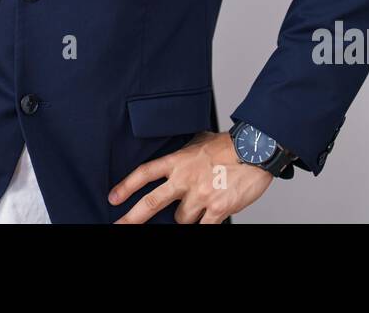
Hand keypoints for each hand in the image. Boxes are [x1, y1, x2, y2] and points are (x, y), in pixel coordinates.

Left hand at [108, 130, 274, 223]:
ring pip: (182, 220)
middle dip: (132, 217)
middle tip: (120, 225)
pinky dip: (203, 224)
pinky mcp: (216, 209)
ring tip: (202, 203)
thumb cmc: (229, 146)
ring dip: (188, 217)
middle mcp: (185, 179)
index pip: (145, 173)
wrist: (254, 150)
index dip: (126, 186)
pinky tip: (207, 217)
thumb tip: (178, 155)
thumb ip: (185, 152)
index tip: (113, 198)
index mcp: (178, 161)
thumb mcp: (199, 142)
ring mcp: (200, 196)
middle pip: (151, 203)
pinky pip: (202, 227)